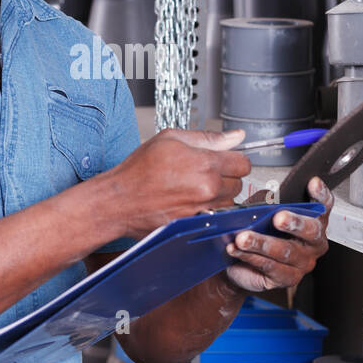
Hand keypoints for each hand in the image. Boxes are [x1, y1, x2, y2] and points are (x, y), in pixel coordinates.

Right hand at [102, 128, 252, 240]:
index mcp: (205, 164)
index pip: (244, 163)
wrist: (119, 201)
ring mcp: (203, 210)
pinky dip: (209, 210)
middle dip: (226, 177)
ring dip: (219, 196)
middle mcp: (208, 189)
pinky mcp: (196, 225)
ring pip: (229, 202)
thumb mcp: (171, 139)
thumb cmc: (139, 170)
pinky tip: (190, 203)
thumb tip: (237, 136)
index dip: (234, 159)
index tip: (224, 160)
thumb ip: (208, 138)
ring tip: (194, 189)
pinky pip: (216, 217)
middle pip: (239, 184)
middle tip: (202, 173)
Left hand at [223, 176, 333, 292]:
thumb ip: (267, 204)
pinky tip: (237, 249)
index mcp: (313, 220)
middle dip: (295, 222)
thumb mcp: (262, 213)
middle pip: (312, 230)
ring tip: (243, 237)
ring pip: (285, 251)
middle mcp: (313, 242)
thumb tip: (264, 200)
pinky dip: (251, 257)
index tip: (312, 182)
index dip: (320, 194)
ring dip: (262, 243)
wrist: (240, 264)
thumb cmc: (258, 232)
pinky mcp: (288, 278)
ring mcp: (303, 262)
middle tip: (278, 218)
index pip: (323, 205)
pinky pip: (271, 267)